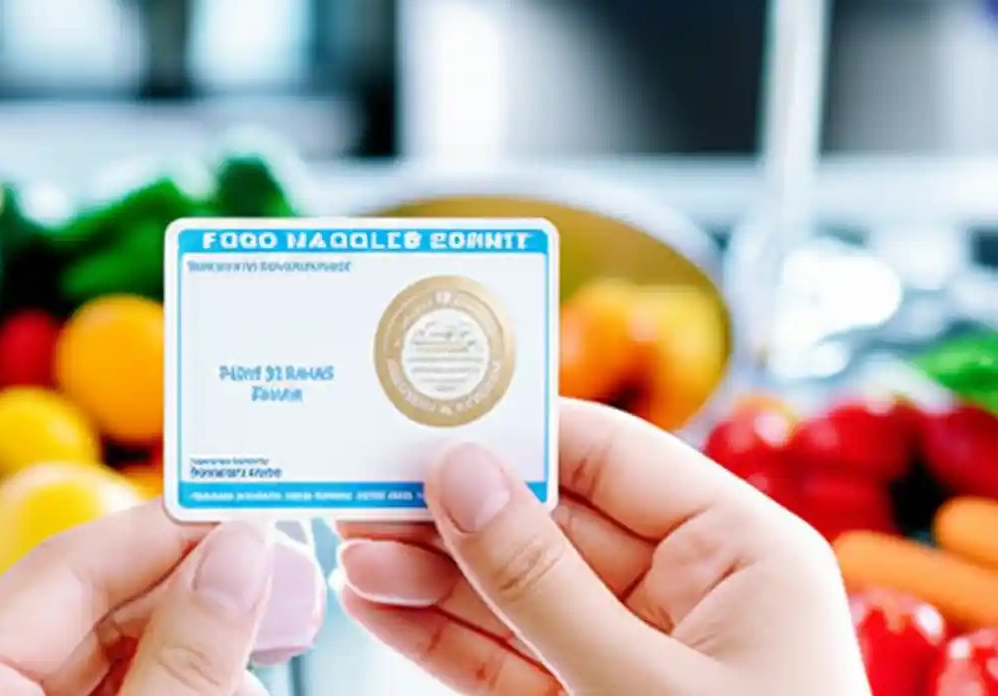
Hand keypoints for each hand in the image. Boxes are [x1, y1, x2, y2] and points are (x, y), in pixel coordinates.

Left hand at [0, 501, 273, 695]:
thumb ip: (182, 661)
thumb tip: (240, 556)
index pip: (65, 563)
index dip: (166, 527)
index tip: (252, 513)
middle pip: (89, 610)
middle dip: (192, 598)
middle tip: (279, 585)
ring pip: (104, 658)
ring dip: (189, 651)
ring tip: (253, 665)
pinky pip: (101, 694)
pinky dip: (166, 687)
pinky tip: (216, 688)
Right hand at [337, 399, 870, 694]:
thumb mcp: (643, 684)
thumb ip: (543, 581)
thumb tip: (459, 477)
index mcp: (738, 551)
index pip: (608, 456)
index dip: (512, 433)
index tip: (422, 420)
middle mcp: (685, 592)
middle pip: (547, 523)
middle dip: (451, 511)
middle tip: (360, 486)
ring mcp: (632, 653)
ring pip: (514, 593)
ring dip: (430, 574)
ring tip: (351, 549)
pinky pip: (506, 658)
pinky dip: (441, 636)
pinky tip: (380, 604)